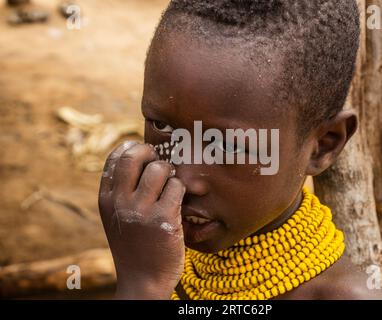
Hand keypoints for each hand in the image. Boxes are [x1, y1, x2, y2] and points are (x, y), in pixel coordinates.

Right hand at [98, 141, 185, 298]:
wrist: (143, 280)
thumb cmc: (134, 245)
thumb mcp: (117, 217)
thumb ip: (122, 191)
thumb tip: (138, 156)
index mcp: (106, 199)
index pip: (115, 158)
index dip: (132, 148)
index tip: (144, 152)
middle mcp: (120, 201)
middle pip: (134, 155)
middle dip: (150, 152)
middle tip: (159, 163)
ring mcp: (141, 210)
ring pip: (160, 168)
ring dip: (170, 173)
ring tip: (170, 186)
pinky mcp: (164, 218)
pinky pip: (177, 186)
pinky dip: (181, 190)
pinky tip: (178, 202)